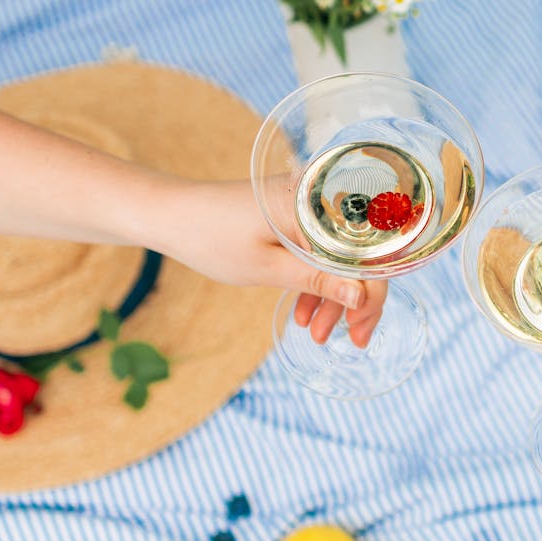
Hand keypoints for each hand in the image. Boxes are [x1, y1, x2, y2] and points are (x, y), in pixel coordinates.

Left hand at [145, 179, 386, 346]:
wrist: (170, 214)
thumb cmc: (212, 237)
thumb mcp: (267, 268)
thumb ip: (318, 280)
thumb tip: (362, 297)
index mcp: (318, 208)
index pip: (366, 256)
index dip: (370, 296)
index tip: (361, 331)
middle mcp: (322, 201)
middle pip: (358, 256)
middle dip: (355, 301)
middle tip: (351, 339)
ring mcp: (309, 207)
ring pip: (339, 257)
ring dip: (333, 295)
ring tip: (317, 332)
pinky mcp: (295, 215)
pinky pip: (320, 249)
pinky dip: (316, 279)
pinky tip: (304, 310)